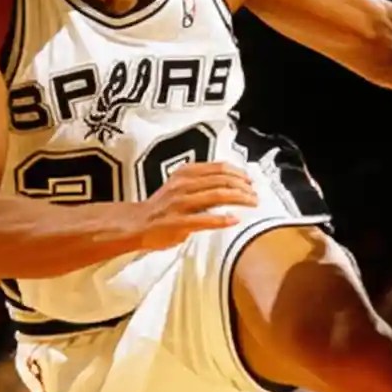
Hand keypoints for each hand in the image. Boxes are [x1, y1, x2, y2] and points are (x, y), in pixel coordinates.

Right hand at [134, 162, 257, 250]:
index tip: (250, 180)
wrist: (136, 224)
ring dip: (239, 198)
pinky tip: (235, 219)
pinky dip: (222, 219)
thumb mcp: (180, 185)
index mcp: (185, 173)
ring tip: (252, 203)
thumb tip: (230, 182)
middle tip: (255, 194)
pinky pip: (205, 219)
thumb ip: (201, 182)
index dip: (238, 172)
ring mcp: (180, 203)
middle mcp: (183, 184)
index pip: (218, 167)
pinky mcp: (178, 222)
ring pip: (217, 195)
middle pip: (221, 180)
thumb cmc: (163, 207)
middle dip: (243, 186)